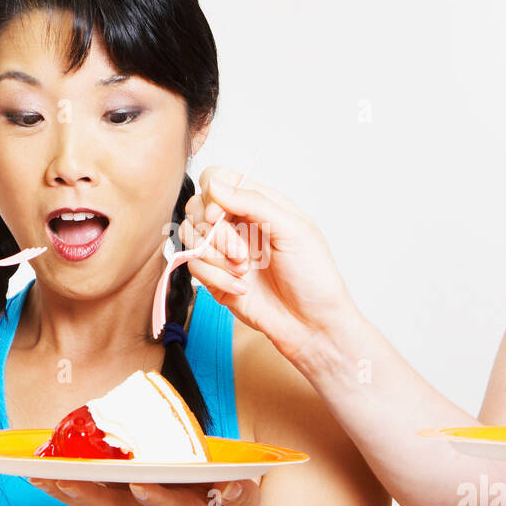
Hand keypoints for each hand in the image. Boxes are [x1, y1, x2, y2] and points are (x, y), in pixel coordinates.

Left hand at [27, 476, 258, 505]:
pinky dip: (62, 484)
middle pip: (115, 505)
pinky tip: (39, 473)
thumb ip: (239, 494)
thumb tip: (233, 488)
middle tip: (63, 477)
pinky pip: (85, 494)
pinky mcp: (116, 498)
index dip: (155, 497)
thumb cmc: (221, 504)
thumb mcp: (240, 501)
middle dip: (88, 492)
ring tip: (38, 473)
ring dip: (65, 488)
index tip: (141, 484)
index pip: (166, 504)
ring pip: (93, 501)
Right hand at [179, 166, 355, 367]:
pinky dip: (216, 279)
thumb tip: (217, 185)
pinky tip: (241, 289)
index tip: (218, 217)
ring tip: (244, 273)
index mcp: (260, 205)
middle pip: (197, 209)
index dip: (212, 196)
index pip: (218, 180)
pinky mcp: (215, 277)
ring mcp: (225, 251)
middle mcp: (239, 225)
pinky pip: (193, 267)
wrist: (311, 325)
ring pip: (191, 239)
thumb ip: (254, 202)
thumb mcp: (293, 230)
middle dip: (215, 234)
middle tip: (241, 255)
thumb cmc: (314, 277)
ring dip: (215, 258)